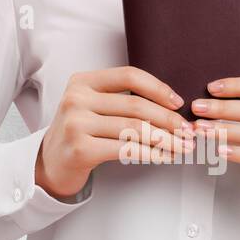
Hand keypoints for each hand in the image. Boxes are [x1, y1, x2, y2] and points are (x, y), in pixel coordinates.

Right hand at [36, 66, 196, 198]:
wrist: (50, 163)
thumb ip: (120, 99)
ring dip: (166, 140)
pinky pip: (126, 150)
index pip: (129, 76)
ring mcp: (76, 124)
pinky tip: (165, 157)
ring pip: (134, 129)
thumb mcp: (91, 105)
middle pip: (135, 105)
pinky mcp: (81, 149)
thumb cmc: (79, 133)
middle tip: (189, 131)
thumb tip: (171, 106)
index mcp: (82, 81)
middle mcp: (76, 99)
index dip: (158, 88)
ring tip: (183, 146)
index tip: (178, 103)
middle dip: (168, 119)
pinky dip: (151, 154)